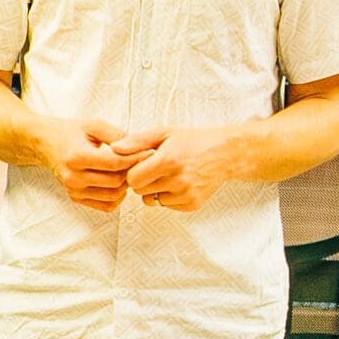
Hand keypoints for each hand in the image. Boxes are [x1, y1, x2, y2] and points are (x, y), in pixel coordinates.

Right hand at [43, 117, 150, 211]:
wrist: (50, 144)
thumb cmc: (73, 133)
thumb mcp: (95, 125)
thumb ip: (117, 135)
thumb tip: (139, 148)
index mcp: (77, 156)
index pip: (115, 163)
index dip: (136, 158)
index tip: (149, 152)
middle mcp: (73, 177)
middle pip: (116, 182)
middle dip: (132, 172)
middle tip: (139, 162)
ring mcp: (74, 190)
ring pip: (114, 196)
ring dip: (125, 185)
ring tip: (126, 171)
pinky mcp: (76, 198)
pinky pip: (106, 206)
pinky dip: (117, 196)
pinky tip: (116, 182)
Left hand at [116, 126, 237, 212]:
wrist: (224, 153)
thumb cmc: (193, 141)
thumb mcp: (164, 133)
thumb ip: (137, 141)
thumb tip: (114, 149)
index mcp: (168, 161)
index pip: (133, 179)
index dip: (133, 171)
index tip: (141, 164)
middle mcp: (178, 180)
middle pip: (140, 191)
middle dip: (142, 180)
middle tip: (155, 168)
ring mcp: (186, 195)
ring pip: (151, 200)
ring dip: (153, 189)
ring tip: (167, 174)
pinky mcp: (192, 204)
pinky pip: (166, 205)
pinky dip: (167, 196)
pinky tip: (177, 183)